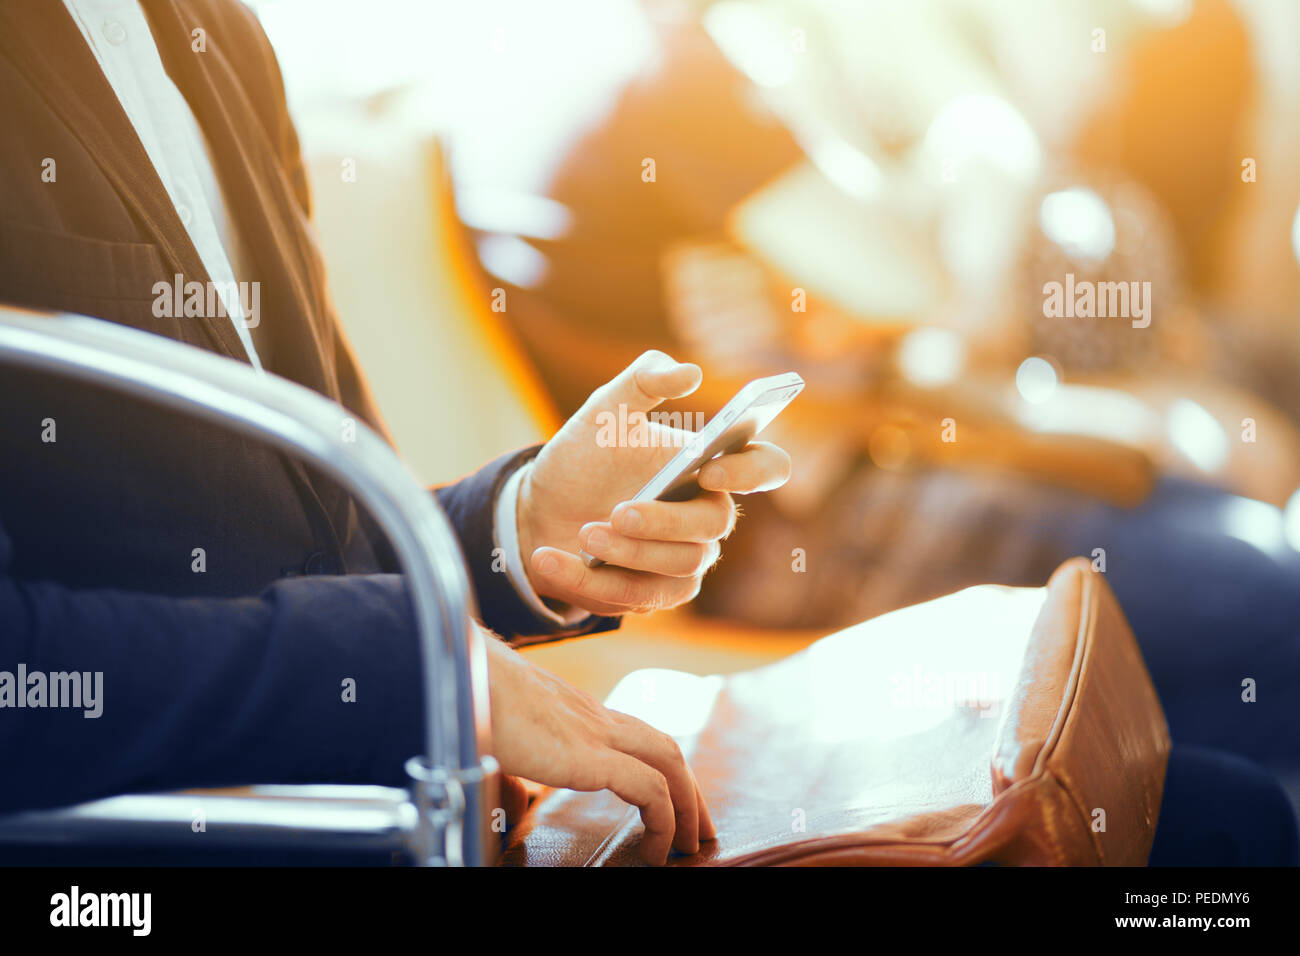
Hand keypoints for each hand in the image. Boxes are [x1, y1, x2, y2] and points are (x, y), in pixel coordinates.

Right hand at [485, 631, 713, 863]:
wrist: (454, 674)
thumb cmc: (464, 698)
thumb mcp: (499, 737)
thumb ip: (518, 765)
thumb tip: (519, 803)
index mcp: (574, 711)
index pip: (634, 735)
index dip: (660, 767)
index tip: (670, 801)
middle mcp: (594, 716)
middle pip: (663, 746)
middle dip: (689, 788)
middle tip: (697, 828)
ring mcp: (595, 731)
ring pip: (668, 760)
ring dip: (687, 803)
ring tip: (689, 843)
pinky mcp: (590, 754)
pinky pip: (649, 788)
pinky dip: (664, 818)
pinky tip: (657, 848)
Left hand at [517, 350, 791, 615]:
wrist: (541, 506)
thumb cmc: (586, 455)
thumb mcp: (605, 409)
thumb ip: (643, 380)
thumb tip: (689, 372)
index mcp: (712, 465)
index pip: (767, 467)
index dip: (752, 471)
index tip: (708, 466)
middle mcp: (707, 516)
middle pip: (714, 527)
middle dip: (664, 522)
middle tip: (617, 511)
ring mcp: (685, 559)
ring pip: (679, 568)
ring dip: (626, 553)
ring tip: (582, 533)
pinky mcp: (654, 593)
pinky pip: (637, 598)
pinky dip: (589, 582)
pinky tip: (548, 558)